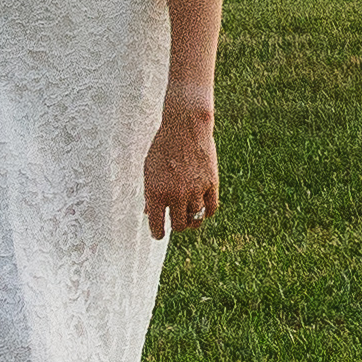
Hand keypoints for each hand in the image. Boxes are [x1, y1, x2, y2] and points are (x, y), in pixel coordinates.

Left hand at [144, 100, 219, 238]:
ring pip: (195, 220)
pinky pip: (211, 209)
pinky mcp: (211, 184)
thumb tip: (149, 212)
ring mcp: (195, 191)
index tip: (159, 234)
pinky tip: (202, 209)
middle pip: (179, 225)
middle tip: (175, 221)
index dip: (158, 233)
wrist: (186, 127)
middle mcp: (175, 195)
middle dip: (176, 226)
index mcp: (156, 192)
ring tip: (188, 216)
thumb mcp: (149, 169)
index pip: (157, 225)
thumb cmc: (164, 147)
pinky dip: (206, 212)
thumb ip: (149, 193)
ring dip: (191, 221)